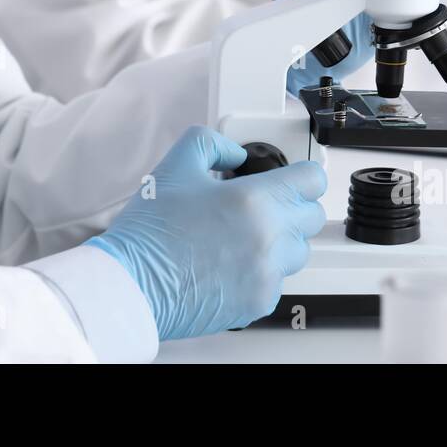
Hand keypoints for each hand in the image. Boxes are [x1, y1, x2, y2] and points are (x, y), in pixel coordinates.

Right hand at [86, 126, 326, 340]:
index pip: (313, 180)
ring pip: (298, 251)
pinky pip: (278, 281)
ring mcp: (268, 274)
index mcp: (255, 200)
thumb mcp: (175, 165)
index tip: (287, 179)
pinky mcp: (259, 302)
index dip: (299, 175)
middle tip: (259, 206)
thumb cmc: (150, 233)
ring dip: (280, 241)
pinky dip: (261, 272)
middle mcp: (269, 237)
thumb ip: (212, 144)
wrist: (133, 285)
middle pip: (311, 216)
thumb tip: (235, 154)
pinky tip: (229, 264)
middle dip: (290, 206)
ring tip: (240, 237)